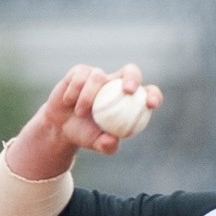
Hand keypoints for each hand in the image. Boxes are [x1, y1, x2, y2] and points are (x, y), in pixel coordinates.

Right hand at [9, 63, 162, 174]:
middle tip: (127, 91)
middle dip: (132, 78)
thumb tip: (112, 140)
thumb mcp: (97, 144)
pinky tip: (69, 102)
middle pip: (132, 71)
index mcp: (129, 100)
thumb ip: (107, 145)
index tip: (150, 104)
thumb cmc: (86, 135)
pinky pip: (80, 76)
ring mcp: (99, 76)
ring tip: (79, 113)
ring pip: (98, 77)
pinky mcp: (81, 72)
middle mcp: (116, 84)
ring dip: (88, 96)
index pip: (148, 93)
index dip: (153, 95)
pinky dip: (74, 91)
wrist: (62, 127)